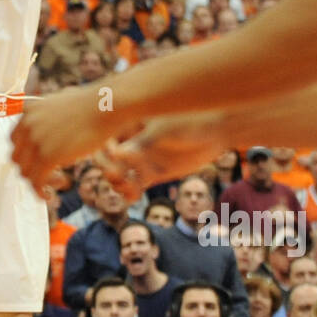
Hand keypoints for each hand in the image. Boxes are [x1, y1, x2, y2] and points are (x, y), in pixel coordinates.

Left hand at [11, 84, 140, 193]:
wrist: (104, 106)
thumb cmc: (90, 103)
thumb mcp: (60, 102)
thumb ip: (47, 114)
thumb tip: (50, 121)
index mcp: (28, 111)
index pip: (14, 140)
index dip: (26, 154)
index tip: (39, 161)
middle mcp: (27, 125)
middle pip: (17, 158)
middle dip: (31, 169)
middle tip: (49, 174)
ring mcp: (36, 141)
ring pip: (26, 173)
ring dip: (38, 182)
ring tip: (58, 182)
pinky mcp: (48, 156)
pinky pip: (37, 181)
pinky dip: (40, 192)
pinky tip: (50, 197)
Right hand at [96, 115, 226, 198]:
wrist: (215, 130)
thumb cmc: (189, 121)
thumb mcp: (165, 130)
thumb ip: (142, 142)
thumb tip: (118, 153)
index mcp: (127, 123)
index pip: (102, 138)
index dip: (103, 150)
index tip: (117, 155)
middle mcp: (129, 141)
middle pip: (104, 159)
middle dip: (108, 169)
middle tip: (122, 176)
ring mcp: (140, 158)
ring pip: (116, 175)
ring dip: (116, 185)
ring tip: (131, 189)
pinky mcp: (151, 173)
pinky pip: (133, 185)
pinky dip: (129, 193)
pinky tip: (135, 196)